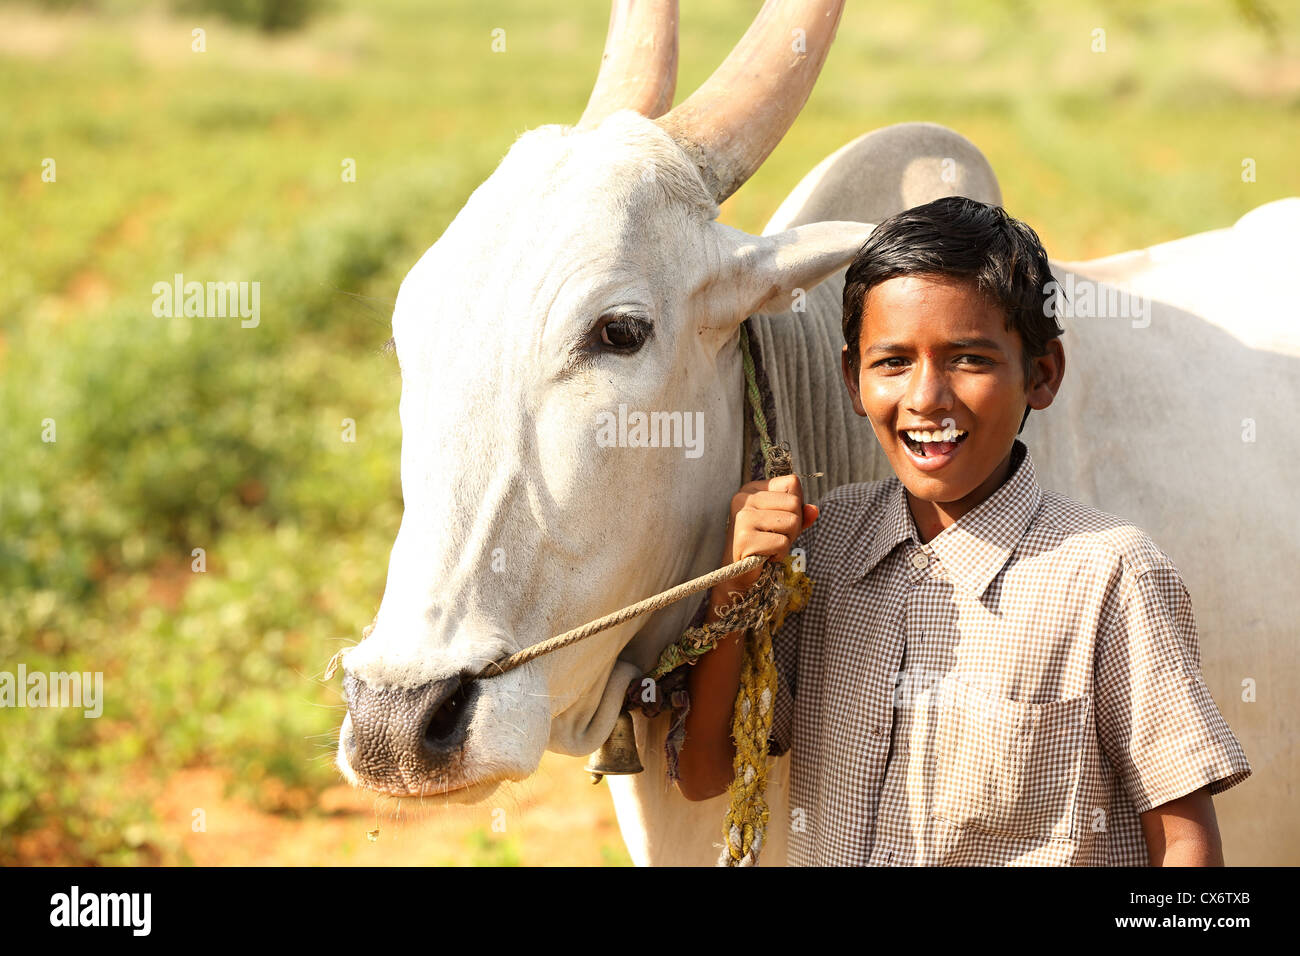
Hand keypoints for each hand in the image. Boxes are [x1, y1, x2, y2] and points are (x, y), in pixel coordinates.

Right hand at [713, 474, 817, 605]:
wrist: (738, 573)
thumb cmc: (763, 544)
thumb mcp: (784, 524)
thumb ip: (800, 514)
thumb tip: (814, 510)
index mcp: (752, 489)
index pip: (791, 483)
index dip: (797, 504)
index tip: (782, 520)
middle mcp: (744, 498)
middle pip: (794, 503)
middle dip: (795, 525)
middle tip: (777, 537)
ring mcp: (742, 517)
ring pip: (792, 522)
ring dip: (788, 540)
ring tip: (771, 546)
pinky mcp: (744, 538)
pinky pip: (782, 542)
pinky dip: (780, 553)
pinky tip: (766, 556)